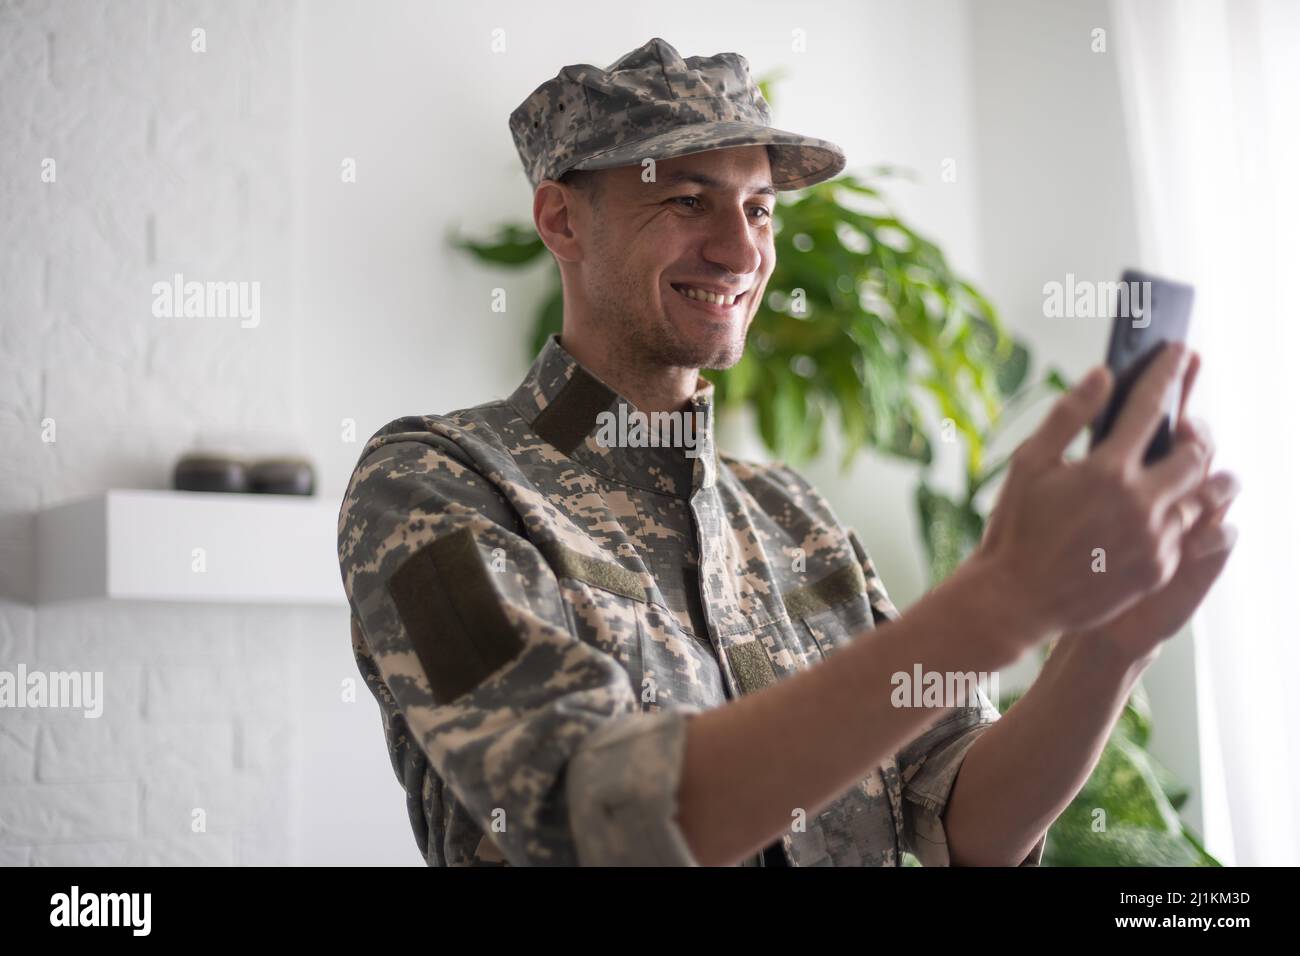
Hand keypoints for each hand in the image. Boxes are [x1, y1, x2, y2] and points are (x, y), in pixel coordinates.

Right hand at [977, 342, 1212, 654]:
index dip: (1167, 373)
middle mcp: (1139, 503)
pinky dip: (1186, 515)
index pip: (1150, 407)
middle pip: (1194, 452)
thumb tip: (1102, 375)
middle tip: (1189, 423)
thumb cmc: (1015, 528)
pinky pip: (1188, 534)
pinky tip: (1173, 509)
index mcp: (1106, 470)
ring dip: (1203, 475)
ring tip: (1195, 465)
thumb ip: (1068, 416)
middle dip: (1196, 431)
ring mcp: (1154, 539)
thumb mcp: (1029, 464)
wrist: (1016, 599)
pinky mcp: (1159, 569)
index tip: (1179, 350)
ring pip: (1201, 496)